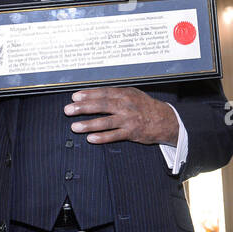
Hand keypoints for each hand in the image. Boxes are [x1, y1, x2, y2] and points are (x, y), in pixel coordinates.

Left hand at [63, 87, 178, 145]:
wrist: (164, 119)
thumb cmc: (144, 106)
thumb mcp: (132, 94)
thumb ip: (114, 94)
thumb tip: (93, 93)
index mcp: (124, 94)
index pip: (102, 93)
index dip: (88, 94)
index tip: (74, 97)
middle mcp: (125, 105)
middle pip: (101, 105)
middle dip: (83, 108)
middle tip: (68, 110)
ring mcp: (128, 120)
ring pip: (105, 122)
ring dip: (88, 124)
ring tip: (74, 127)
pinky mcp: (131, 133)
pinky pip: (114, 135)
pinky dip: (102, 137)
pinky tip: (90, 138)